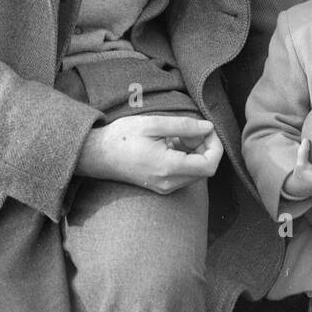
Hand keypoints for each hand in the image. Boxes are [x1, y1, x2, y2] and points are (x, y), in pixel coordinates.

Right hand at [76, 115, 222, 193]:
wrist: (96, 155)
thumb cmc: (121, 137)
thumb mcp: (153, 124)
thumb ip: (184, 126)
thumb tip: (208, 128)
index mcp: (168, 168)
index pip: (209, 165)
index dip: (215, 146)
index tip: (207, 129)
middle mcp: (169, 183)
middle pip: (205, 169)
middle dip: (205, 147)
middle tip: (189, 129)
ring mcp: (165, 187)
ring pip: (196, 171)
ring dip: (195, 151)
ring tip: (177, 135)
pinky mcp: (161, 186)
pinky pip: (184, 173)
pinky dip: (185, 157)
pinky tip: (170, 143)